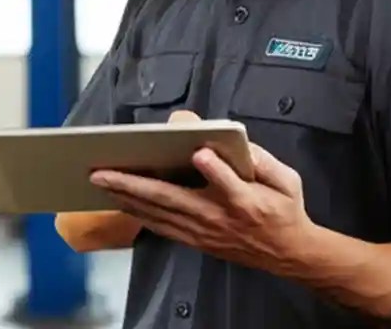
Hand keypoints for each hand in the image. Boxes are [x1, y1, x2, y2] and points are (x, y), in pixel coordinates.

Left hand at [90, 134, 315, 275]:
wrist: (290, 254)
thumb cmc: (285, 208)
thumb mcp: (286, 179)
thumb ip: (257, 158)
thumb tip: (225, 138)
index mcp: (248, 201)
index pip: (230, 184)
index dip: (216, 170)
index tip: (200, 152)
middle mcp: (220, 218)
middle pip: (174, 199)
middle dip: (135, 184)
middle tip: (103, 170)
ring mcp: (204, 233)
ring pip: (159, 214)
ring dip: (126, 198)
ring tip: (99, 181)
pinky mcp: (196, 241)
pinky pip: (161, 226)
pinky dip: (137, 213)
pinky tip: (117, 200)